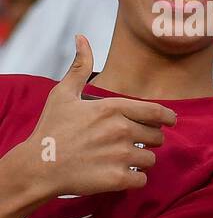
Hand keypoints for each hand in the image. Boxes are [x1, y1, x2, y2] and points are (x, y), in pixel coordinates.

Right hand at [22, 36, 176, 198]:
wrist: (37, 166)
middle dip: (147, 140)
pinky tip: (116, 173)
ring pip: (150, 159)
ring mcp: (121, 155)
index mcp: (112, 108)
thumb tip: (81, 37)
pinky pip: (143, 179)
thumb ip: (79, 67)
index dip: (167, 118)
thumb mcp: (62, 94)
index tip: (170, 121)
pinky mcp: (118, 179)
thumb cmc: (51, 129)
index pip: (158, 113)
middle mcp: (121, 130)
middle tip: (126, 142)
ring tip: (117, 158)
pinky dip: (133, 178)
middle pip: (158, 137)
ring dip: (139, 160)